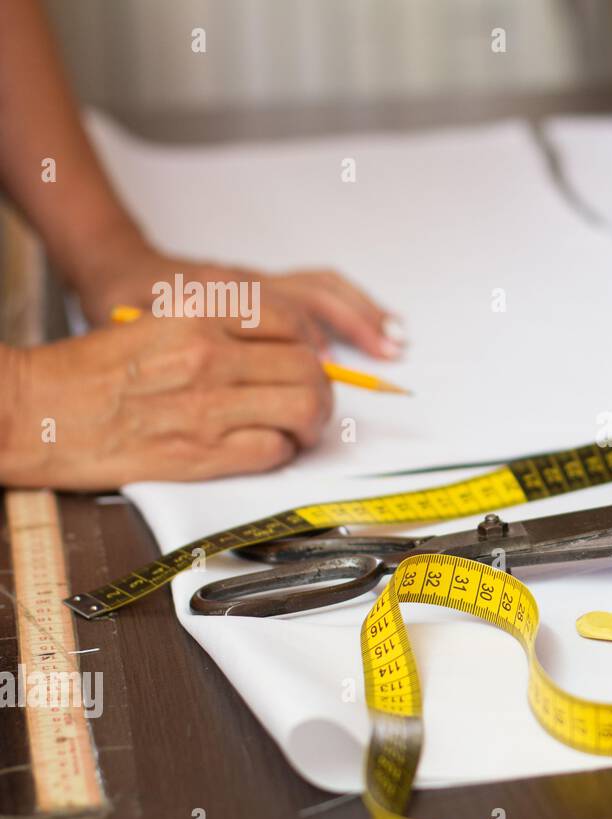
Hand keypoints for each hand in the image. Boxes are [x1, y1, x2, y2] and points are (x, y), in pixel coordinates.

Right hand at [0, 314, 332, 489]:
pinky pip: (274, 450)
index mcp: (197, 315)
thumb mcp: (157, 321)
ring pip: (303, 410)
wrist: (31, 409)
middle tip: (313, 400)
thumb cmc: (89, 371)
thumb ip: (218, 328)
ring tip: (299, 429)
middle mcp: (208, 355)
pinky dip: (281, 451)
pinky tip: (267, 448)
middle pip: (309, 369)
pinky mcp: (200, 453)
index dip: (313, 346)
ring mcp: (207, 406)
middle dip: (322, 389)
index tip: (312, 359)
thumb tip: (281, 349)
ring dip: (311, 424)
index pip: (293, 322)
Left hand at [75, 246, 405, 359]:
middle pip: (317, 294)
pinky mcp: (264, 286)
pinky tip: (370, 325)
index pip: (283, 314)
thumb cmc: (123, 302)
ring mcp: (260, 283)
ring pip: (323, 288)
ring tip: (395, 336)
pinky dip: (350, 305)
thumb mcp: (138, 324)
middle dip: (359, 321)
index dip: (312, 345)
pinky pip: (317, 289)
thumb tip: (230, 364)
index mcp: (222, 294)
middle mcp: (249, 284)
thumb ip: (178, 341)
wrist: (115, 266)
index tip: (326, 373)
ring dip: (363, 310)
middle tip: (389, 350)